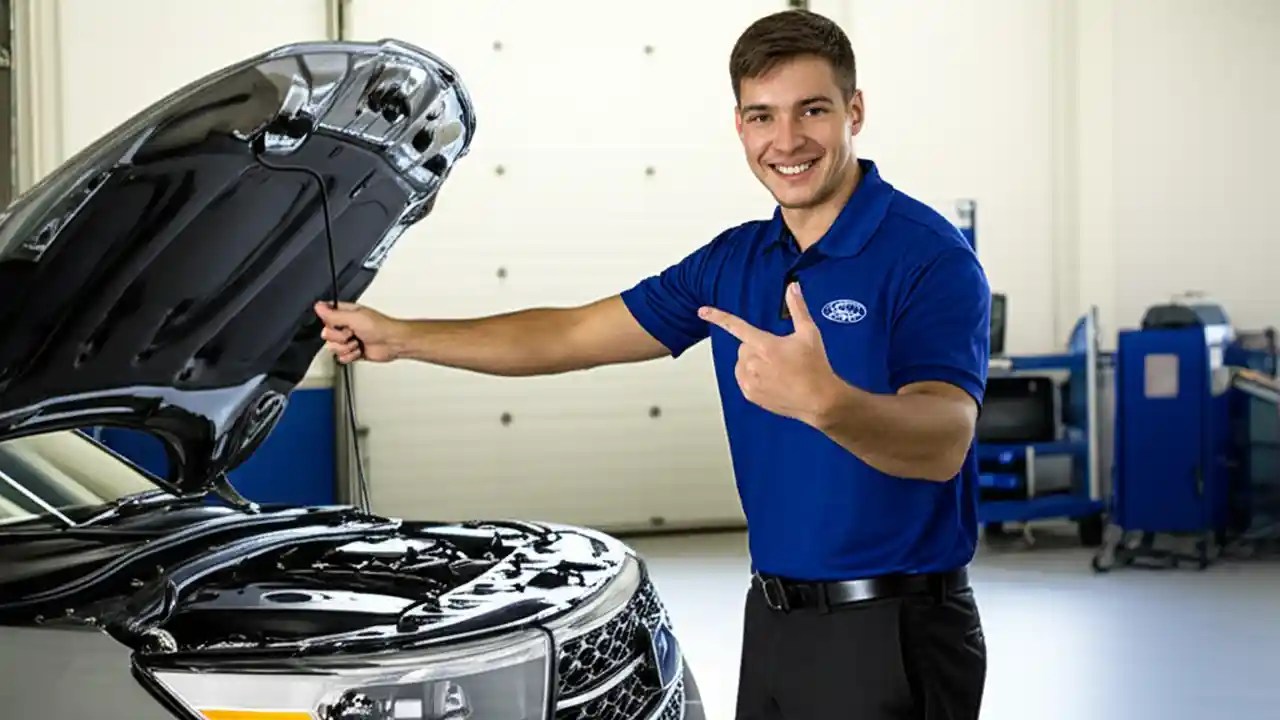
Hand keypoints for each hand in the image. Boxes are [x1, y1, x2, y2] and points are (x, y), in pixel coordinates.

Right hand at [315, 301, 402, 363]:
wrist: (392, 343)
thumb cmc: (380, 327)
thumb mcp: (354, 317)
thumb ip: (334, 314)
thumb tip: (318, 306)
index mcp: (346, 313)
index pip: (326, 316)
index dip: (329, 322)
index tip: (338, 324)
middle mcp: (346, 326)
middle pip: (327, 334)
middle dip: (339, 337)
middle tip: (351, 334)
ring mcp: (349, 339)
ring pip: (334, 347)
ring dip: (346, 347)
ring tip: (357, 342)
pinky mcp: (353, 351)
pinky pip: (341, 357)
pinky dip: (350, 356)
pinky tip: (359, 351)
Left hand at [698, 283, 843, 425]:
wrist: (820, 400)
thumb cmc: (815, 366)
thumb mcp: (809, 333)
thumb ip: (798, 308)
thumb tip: (792, 287)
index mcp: (765, 345)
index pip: (737, 326)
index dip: (718, 317)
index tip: (702, 311)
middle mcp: (754, 363)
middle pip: (744, 347)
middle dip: (757, 347)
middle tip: (779, 354)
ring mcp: (750, 381)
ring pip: (742, 363)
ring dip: (753, 362)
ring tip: (777, 369)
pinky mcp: (750, 395)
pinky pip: (742, 379)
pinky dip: (752, 377)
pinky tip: (771, 380)